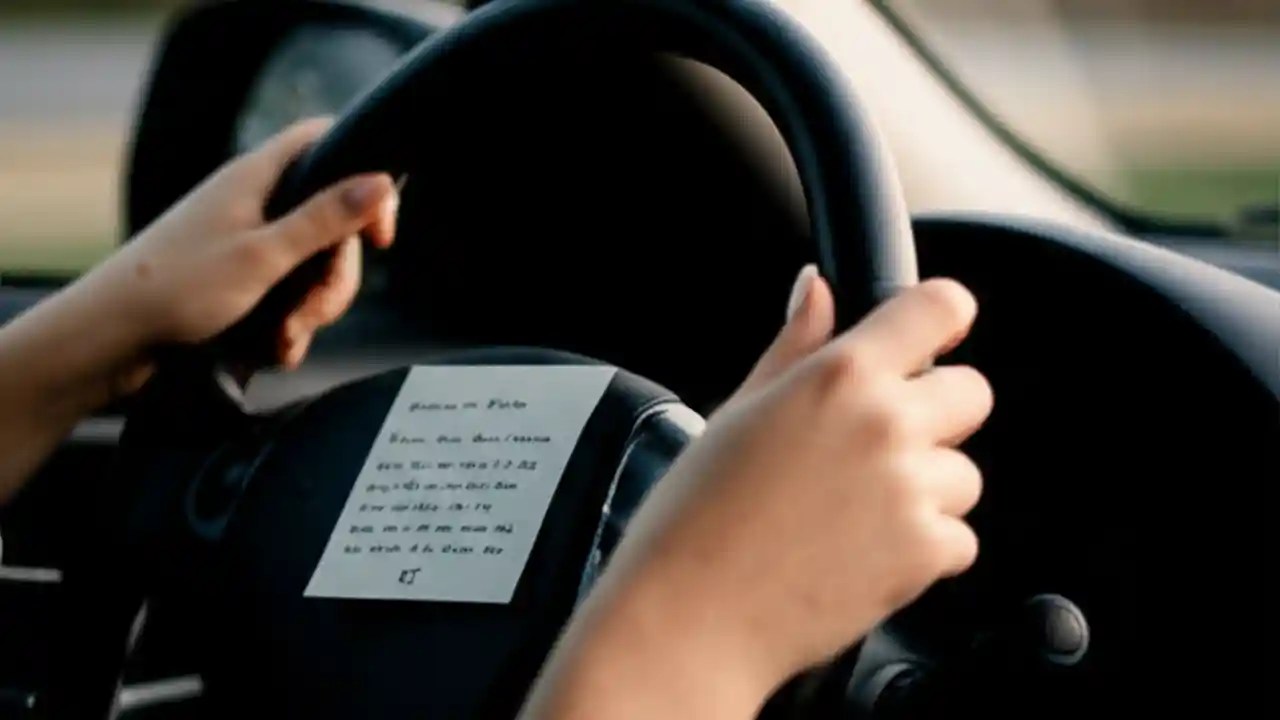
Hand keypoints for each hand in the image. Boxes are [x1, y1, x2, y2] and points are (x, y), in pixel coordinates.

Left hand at [89, 117, 397, 374]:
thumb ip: (325, 219)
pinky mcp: (241, 280)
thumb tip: (382, 181)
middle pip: (332, 224)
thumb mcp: (263, 256)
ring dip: (311, 310)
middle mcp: (255, 203)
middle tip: (312, 310)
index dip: (364, 177)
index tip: (378, 234)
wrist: (109, 341)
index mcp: (258, 177)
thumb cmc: (176, 289)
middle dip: (334, 276)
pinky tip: (274, 348)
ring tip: (284, 339)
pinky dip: (289, 324)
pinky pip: (289, 296)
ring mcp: (249, 243)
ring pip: (314, 268)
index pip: (326, 143)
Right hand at [533, 267, 992, 718]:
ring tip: (853, 514)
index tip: (933, 338)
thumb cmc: (696, 516)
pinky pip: (959, 538)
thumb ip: (794, 345)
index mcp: (839, 375)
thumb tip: (816, 289)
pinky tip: (861, 554)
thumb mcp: (738, 411)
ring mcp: (911, 489)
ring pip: (964, 473)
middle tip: (874, 449)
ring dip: (927, 489)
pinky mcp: (925, 553)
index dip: (942, 317)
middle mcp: (885, 423)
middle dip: (935, 415)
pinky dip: (923, 549)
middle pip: (970, 392)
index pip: (938, 308)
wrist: (691, 617)